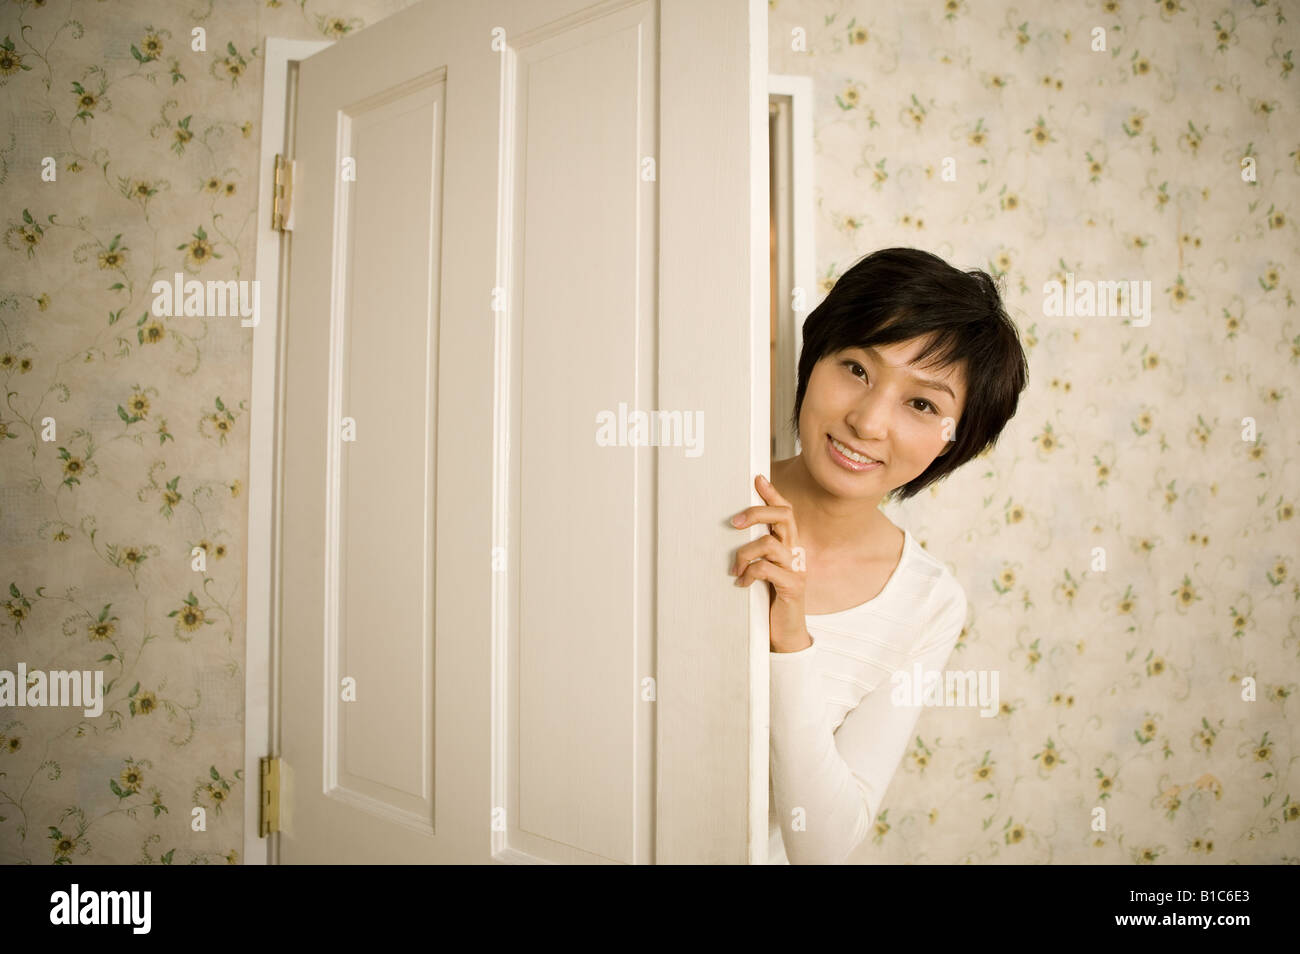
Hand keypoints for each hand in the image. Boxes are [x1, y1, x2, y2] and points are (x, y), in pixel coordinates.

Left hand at [730, 474, 811, 652]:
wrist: (785, 634)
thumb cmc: (771, 599)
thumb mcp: (764, 571)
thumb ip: (756, 552)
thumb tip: (732, 532)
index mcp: (788, 545)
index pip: (785, 512)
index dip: (772, 494)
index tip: (758, 478)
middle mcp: (795, 552)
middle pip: (783, 517)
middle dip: (757, 512)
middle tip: (734, 522)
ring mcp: (796, 568)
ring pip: (769, 544)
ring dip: (744, 554)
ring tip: (735, 570)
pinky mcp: (792, 586)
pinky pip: (765, 569)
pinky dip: (749, 574)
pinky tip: (741, 584)